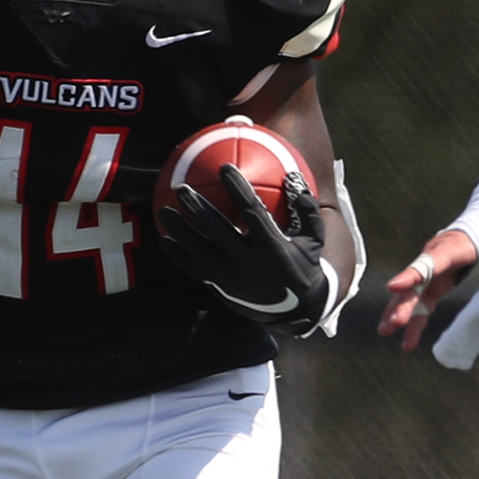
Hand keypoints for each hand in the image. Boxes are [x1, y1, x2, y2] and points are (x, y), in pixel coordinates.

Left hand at [157, 165, 331, 331]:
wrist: (294, 310)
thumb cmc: (304, 266)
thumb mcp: (314, 240)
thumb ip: (308, 211)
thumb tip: (295, 177)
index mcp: (272, 246)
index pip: (252, 211)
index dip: (238, 188)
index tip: (225, 168)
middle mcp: (249, 261)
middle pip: (217, 229)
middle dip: (197, 206)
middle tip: (182, 187)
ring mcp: (231, 276)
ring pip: (199, 249)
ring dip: (180, 229)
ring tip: (164, 210)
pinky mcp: (220, 287)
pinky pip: (194, 269)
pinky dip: (179, 255)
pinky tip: (166, 240)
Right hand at [377, 213, 478, 350]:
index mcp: (455, 245)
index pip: (431, 262)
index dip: (413, 275)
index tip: (394, 288)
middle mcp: (438, 255)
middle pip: (417, 281)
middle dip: (403, 304)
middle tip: (390, 326)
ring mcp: (436, 268)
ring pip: (414, 293)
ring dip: (401, 313)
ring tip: (388, 334)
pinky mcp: (439, 279)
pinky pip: (423, 300)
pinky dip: (416, 318)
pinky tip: (408, 341)